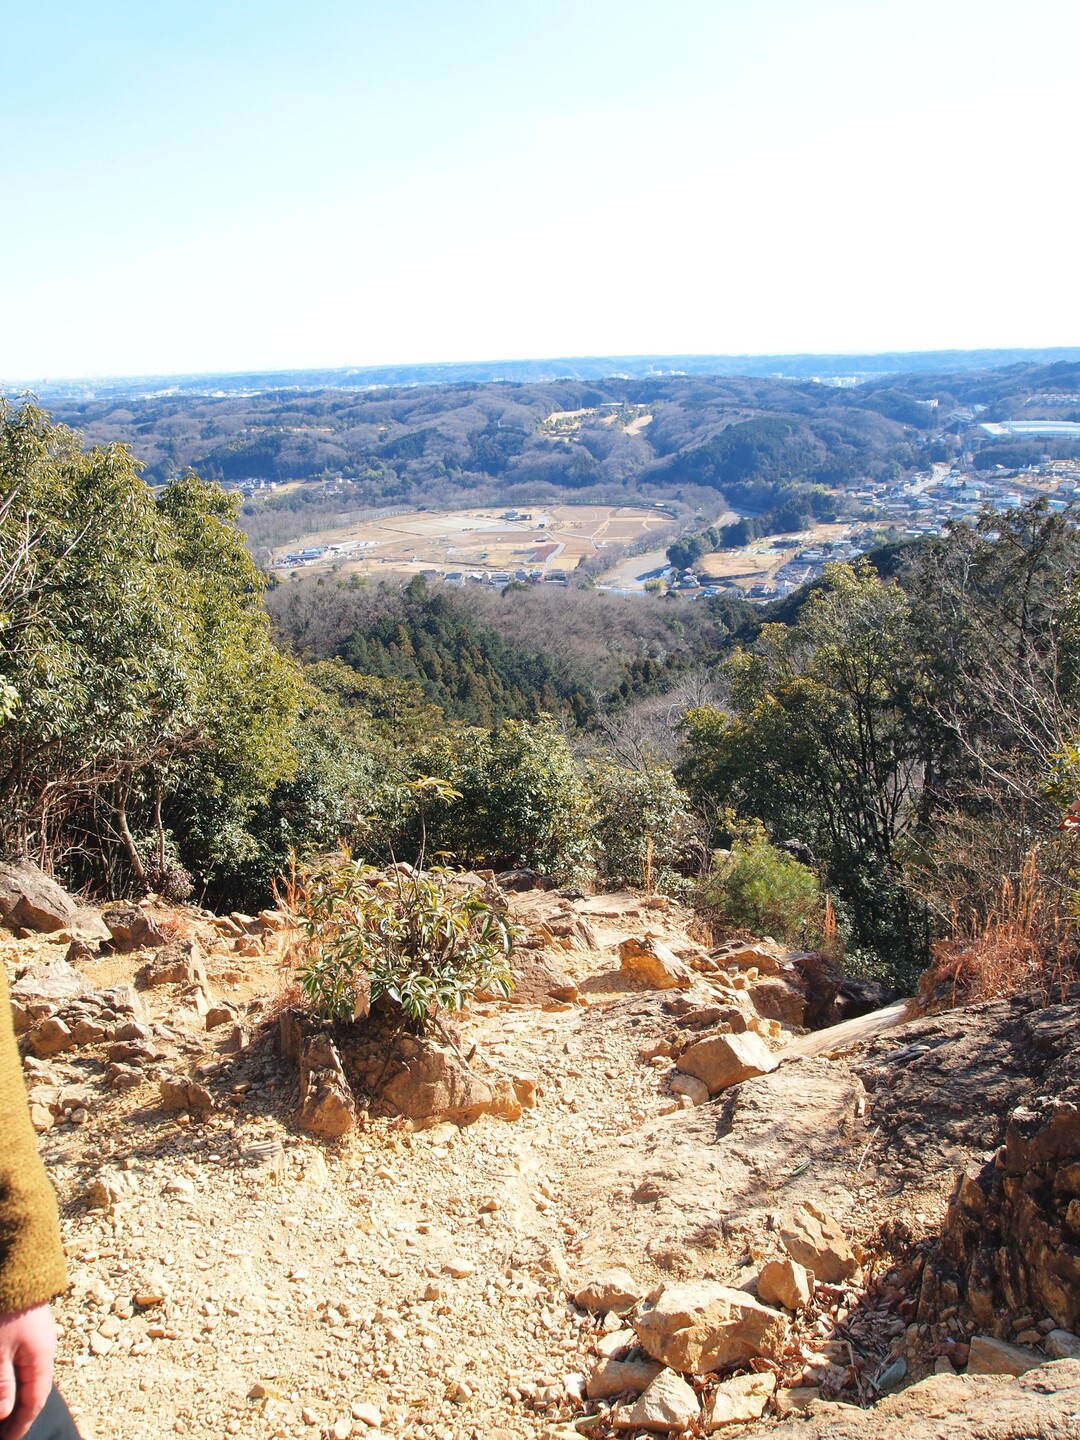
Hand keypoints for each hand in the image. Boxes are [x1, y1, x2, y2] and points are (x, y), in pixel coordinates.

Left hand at [0, 1303, 55, 1439]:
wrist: (20, 1270)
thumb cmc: (7, 1311)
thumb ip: (2, 1383)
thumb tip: (6, 1414)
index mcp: (41, 1359)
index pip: (34, 1402)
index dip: (20, 1426)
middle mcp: (47, 1350)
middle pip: (37, 1390)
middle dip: (21, 1414)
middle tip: (5, 1431)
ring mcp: (42, 1338)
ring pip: (33, 1375)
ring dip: (20, 1396)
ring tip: (6, 1411)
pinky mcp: (34, 1329)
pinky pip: (29, 1362)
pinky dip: (20, 1378)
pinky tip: (10, 1381)